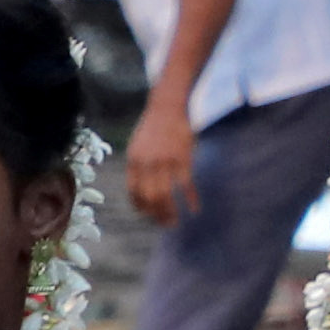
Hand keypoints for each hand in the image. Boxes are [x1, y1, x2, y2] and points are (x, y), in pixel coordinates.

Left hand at [123, 96, 193, 226]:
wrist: (167, 106)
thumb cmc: (153, 128)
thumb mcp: (138, 146)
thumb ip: (137, 167)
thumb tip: (139, 192)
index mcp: (134, 161)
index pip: (134, 192)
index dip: (141, 208)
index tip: (148, 215)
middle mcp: (147, 163)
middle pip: (150, 198)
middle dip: (156, 215)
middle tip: (164, 224)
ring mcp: (165, 161)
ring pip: (166, 195)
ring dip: (170, 212)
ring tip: (175, 222)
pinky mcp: (183, 158)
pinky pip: (186, 185)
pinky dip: (191, 199)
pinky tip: (195, 209)